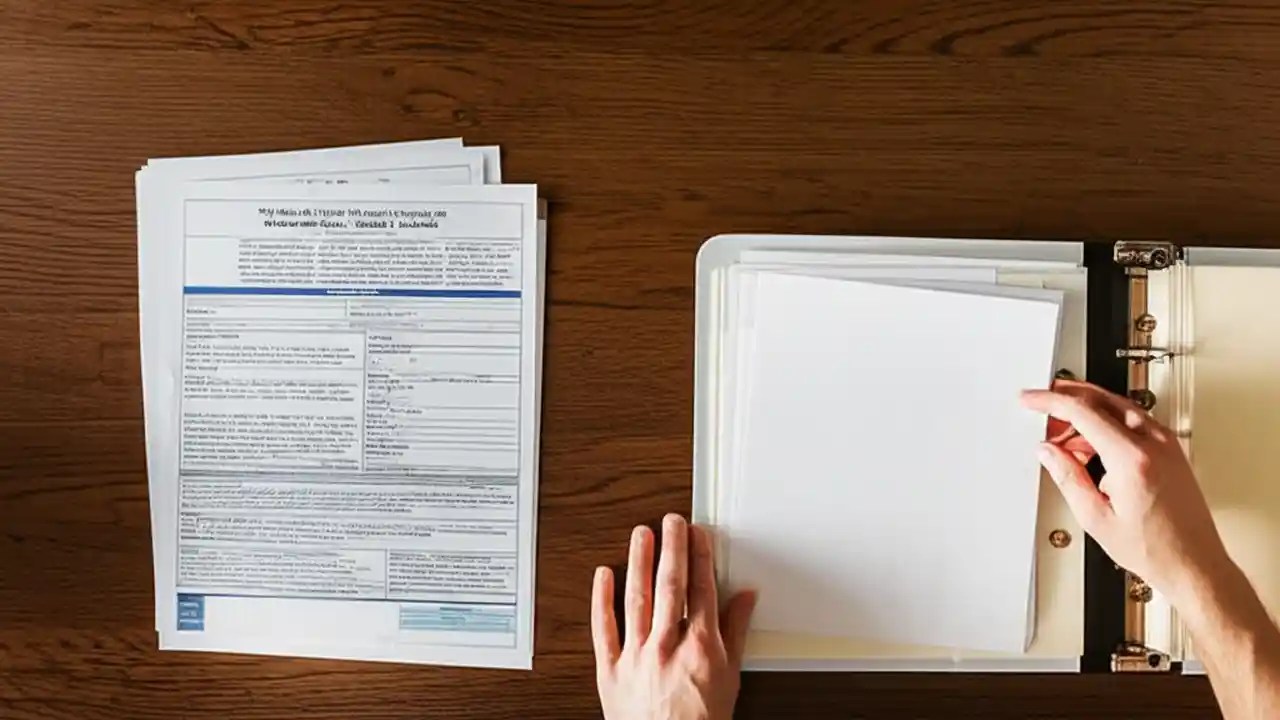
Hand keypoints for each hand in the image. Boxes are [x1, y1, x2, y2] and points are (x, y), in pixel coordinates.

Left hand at [591, 514, 756, 719]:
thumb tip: (745, 598)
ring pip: (637, 599)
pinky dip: (602, 600)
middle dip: (672, 549)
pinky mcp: (611, 669)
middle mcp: (667, 646)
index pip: (702, 590)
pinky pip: (604, 629)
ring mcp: (637, 656)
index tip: (699, 534)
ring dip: (639, 563)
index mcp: (700, 648)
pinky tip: (603, 574)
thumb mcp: (730, 678)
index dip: (701, 557)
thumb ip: (735, 633)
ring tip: (641, 534)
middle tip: (672, 520)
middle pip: (671, 587)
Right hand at [1021, 380, 1229, 599]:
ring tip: (1064, 436)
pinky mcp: (1172, 451)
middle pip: (1103, 399)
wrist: (1193, 563)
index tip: (1032, 399)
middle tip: (1044, 405)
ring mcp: (1167, 445)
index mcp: (1132, 458)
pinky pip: (1135, 422)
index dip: (1050, 401)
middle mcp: (1155, 444)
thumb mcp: (1096, 517)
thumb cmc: (1155, 548)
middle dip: (1068, 396)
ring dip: (1088, 412)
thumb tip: (1049, 452)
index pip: (1082, 411)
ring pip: (1119, 407)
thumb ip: (1068, 476)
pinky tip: (1092, 443)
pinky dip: (1108, 423)